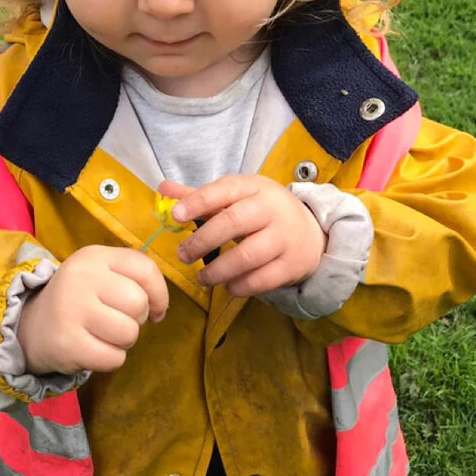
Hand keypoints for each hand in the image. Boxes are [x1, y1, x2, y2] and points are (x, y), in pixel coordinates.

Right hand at [18, 243, 167, 375]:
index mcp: (94, 256)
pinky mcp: (68, 343)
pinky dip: (111, 359)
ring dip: (124, 341)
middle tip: (117, 320)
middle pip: (138, 303)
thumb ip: (134, 279)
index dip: (159, 294)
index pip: (145, 269)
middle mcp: (81, 278)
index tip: (154, 309)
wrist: (32, 326)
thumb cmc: (79, 299)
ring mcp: (71, 310)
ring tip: (104, 335)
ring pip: (129, 333)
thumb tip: (159, 309)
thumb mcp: (100, 274)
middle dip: (136, 319)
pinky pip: (114, 358)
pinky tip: (94, 349)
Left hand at [171, 173, 326, 295]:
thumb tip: (163, 189)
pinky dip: (239, 286)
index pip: (225, 190)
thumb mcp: (239, 196)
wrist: (312, 233)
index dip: (199, 201)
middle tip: (182, 255)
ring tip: (202, 277)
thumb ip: (202, 196)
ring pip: (247, 256)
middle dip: (203, 241)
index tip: (176, 215)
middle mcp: (271, 209)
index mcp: (254, 188)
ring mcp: (284, 238)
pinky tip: (227, 286)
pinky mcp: (291, 265)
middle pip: (233, 222)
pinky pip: (261, 280)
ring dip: (218, 270)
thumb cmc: (265, 212)